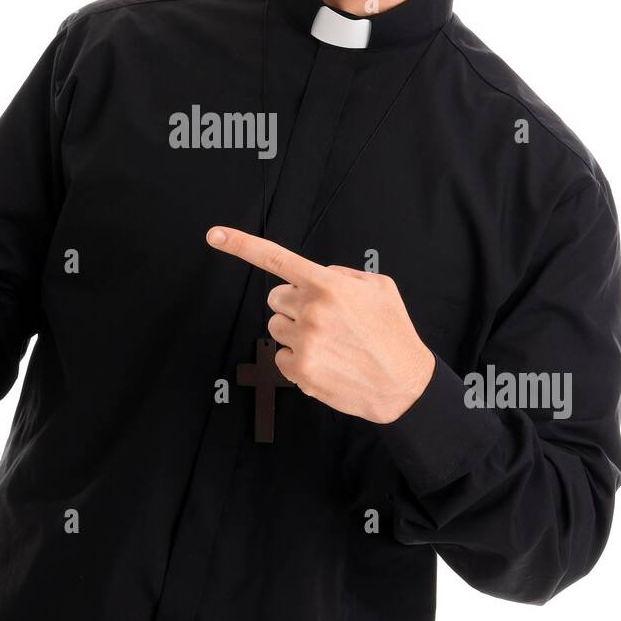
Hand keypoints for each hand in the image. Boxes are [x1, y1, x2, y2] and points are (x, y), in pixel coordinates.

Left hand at [205, 226, 435, 423]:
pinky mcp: (300, 371)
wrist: (406, 384)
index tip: (215, 236)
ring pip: (276, 328)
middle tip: (323, 320)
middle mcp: (312, 311)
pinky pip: (280, 357)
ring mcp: (304, 342)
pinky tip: (326, 363)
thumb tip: (317, 275)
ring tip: (330, 344)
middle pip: (274, 299)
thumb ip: (342, 274)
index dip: (241, 245)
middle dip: (292, 306)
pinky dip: (297, 361)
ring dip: (295, 334)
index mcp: (328, 285)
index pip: (276, 259)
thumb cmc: (394, 334)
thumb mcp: (379, 287)